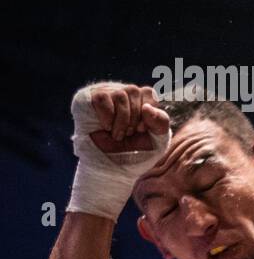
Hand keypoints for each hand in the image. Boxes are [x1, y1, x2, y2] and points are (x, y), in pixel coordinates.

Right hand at [68, 83, 172, 218]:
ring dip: (121, 119)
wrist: (112, 167)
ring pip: (119, 94)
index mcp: (140, 100)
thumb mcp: (158, 138)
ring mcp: (105, 94)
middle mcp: (123, 94)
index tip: (143, 129)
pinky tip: (107, 127)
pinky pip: (102, 98)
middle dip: (134, 117)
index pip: (148, 92)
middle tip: (128, 135)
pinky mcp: (88, 99)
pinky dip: (107, 115)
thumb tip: (147, 107)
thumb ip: (160, 121)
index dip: (148, 111)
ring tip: (118, 135)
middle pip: (133, 91)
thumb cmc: (137, 151)